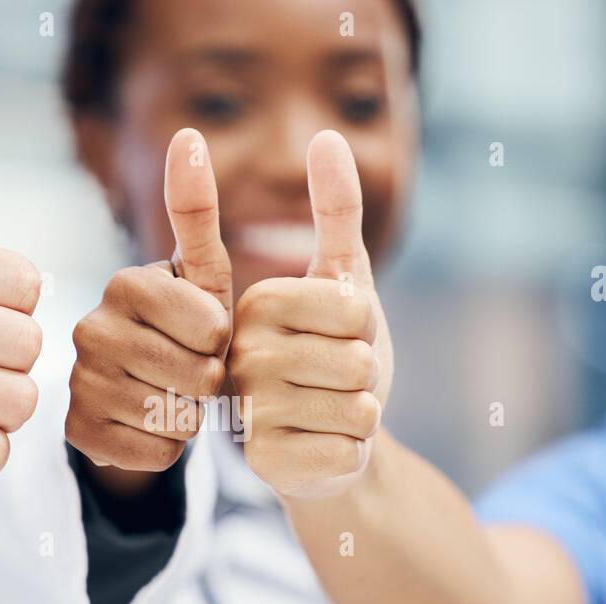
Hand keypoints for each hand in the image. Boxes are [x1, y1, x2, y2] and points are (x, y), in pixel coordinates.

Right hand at [65, 128, 232, 472]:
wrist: (140, 395)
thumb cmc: (183, 329)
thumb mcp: (202, 276)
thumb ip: (196, 213)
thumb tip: (189, 134)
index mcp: (124, 283)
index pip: (211, 326)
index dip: (224, 339)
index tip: (207, 334)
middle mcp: (89, 328)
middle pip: (196, 375)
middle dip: (210, 380)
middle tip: (191, 372)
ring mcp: (78, 383)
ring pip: (176, 418)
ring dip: (191, 415)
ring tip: (170, 397)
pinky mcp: (77, 433)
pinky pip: (155, 453)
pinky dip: (166, 448)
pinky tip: (149, 427)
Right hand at [227, 130, 393, 498]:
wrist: (323, 438)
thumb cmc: (334, 354)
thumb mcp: (342, 281)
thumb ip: (336, 211)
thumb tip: (327, 136)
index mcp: (254, 306)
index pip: (352, 308)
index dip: (365, 326)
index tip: (333, 337)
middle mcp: (238, 357)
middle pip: (358, 360)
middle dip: (367, 375)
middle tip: (332, 382)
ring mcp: (248, 414)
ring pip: (358, 407)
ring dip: (363, 415)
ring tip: (330, 413)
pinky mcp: (264, 464)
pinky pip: (348, 451)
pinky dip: (352, 453)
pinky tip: (324, 449)